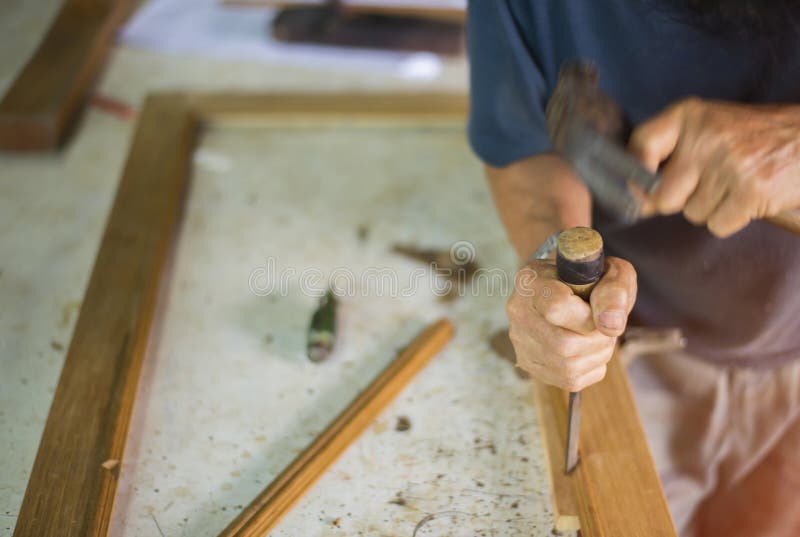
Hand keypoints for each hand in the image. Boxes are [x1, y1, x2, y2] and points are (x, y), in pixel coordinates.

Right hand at [506, 257, 636, 390]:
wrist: (568, 287)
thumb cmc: (590, 278)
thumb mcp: (609, 272)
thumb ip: (613, 292)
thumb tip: (611, 325)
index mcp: (531, 282)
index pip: (557, 309)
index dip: (591, 318)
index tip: (604, 313)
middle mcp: (518, 312)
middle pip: (564, 345)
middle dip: (598, 341)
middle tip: (606, 328)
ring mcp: (520, 341)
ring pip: (568, 367)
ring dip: (598, 355)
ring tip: (600, 337)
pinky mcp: (529, 363)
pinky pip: (569, 380)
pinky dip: (591, 368)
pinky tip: (589, 349)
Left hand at [629, 98, 799, 236]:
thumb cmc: (754, 138)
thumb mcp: (710, 127)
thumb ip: (672, 153)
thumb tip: (638, 201)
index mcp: (690, 115)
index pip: (643, 144)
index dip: (635, 174)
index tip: (638, 188)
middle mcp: (706, 136)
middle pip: (663, 195)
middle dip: (679, 201)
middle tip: (706, 185)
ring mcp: (729, 164)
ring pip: (692, 213)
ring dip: (710, 208)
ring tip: (734, 185)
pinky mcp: (750, 190)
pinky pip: (718, 225)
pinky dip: (731, 219)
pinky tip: (747, 198)